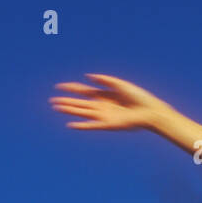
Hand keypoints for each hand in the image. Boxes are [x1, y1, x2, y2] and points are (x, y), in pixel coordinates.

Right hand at [49, 73, 171, 131]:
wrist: (149, 111)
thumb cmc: (137, 97)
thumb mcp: (120, 84)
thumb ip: (104, 80)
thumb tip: (88, 77)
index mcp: (104, 95)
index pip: (83, 91)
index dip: (71, 88)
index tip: (59, 86)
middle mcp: (102, 105)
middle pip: (80, 103)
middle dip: (67, 101)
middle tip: (52, 101)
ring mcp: (104, 115)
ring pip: (82, 112)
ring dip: (70, 110)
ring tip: (57, 108)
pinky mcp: (108, 125)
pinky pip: (92, 125)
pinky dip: (82, 125)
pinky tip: (71, 125)